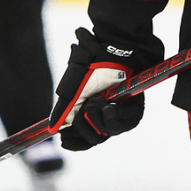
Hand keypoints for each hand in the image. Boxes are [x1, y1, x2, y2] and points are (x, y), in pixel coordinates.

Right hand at [50, 28, 144, 151]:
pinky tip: (110, 106)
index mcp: (93, 112)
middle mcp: (108, 114)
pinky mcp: (137, 105)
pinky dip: (117, 115)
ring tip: (97, 100)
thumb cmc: (94, 65)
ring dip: (100, 118)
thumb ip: (65, 109)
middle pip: (98, 137)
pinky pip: (130, 121)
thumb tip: (52, 129)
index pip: (86, 137)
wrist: (114, 47)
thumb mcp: (74, 88)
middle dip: (87, 126)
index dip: (77, 143)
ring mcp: (123, 111)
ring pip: (113, 131)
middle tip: (87, 107)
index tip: (64, 141)